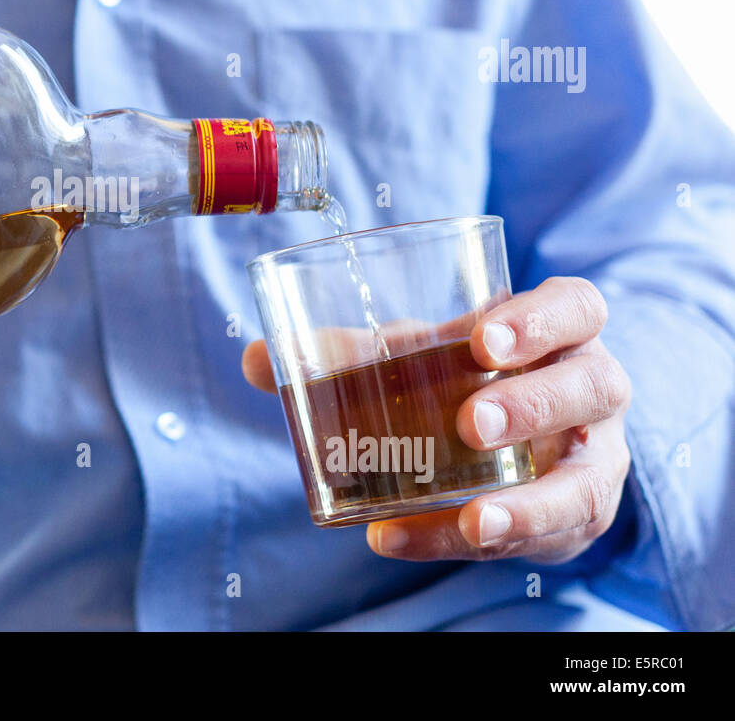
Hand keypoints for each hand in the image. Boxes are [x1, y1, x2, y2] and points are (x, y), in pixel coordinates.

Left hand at [242, 276, 631, 562]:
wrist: (518, 441)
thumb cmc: (462, 377)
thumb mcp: (414, 356)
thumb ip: (344, 353)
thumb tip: (256, 359)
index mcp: (559, 329)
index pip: (576, 307)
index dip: (540, 318)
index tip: (482, 339)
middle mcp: (591, 387)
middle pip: (591, 385)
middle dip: (533, 405)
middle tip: (470, 423)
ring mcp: (593, 456)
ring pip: (584, 477)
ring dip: (526, 502)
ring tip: (472, 519)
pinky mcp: (576, 514)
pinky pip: (542, 536)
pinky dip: (477, 543)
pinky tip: (407, 540)